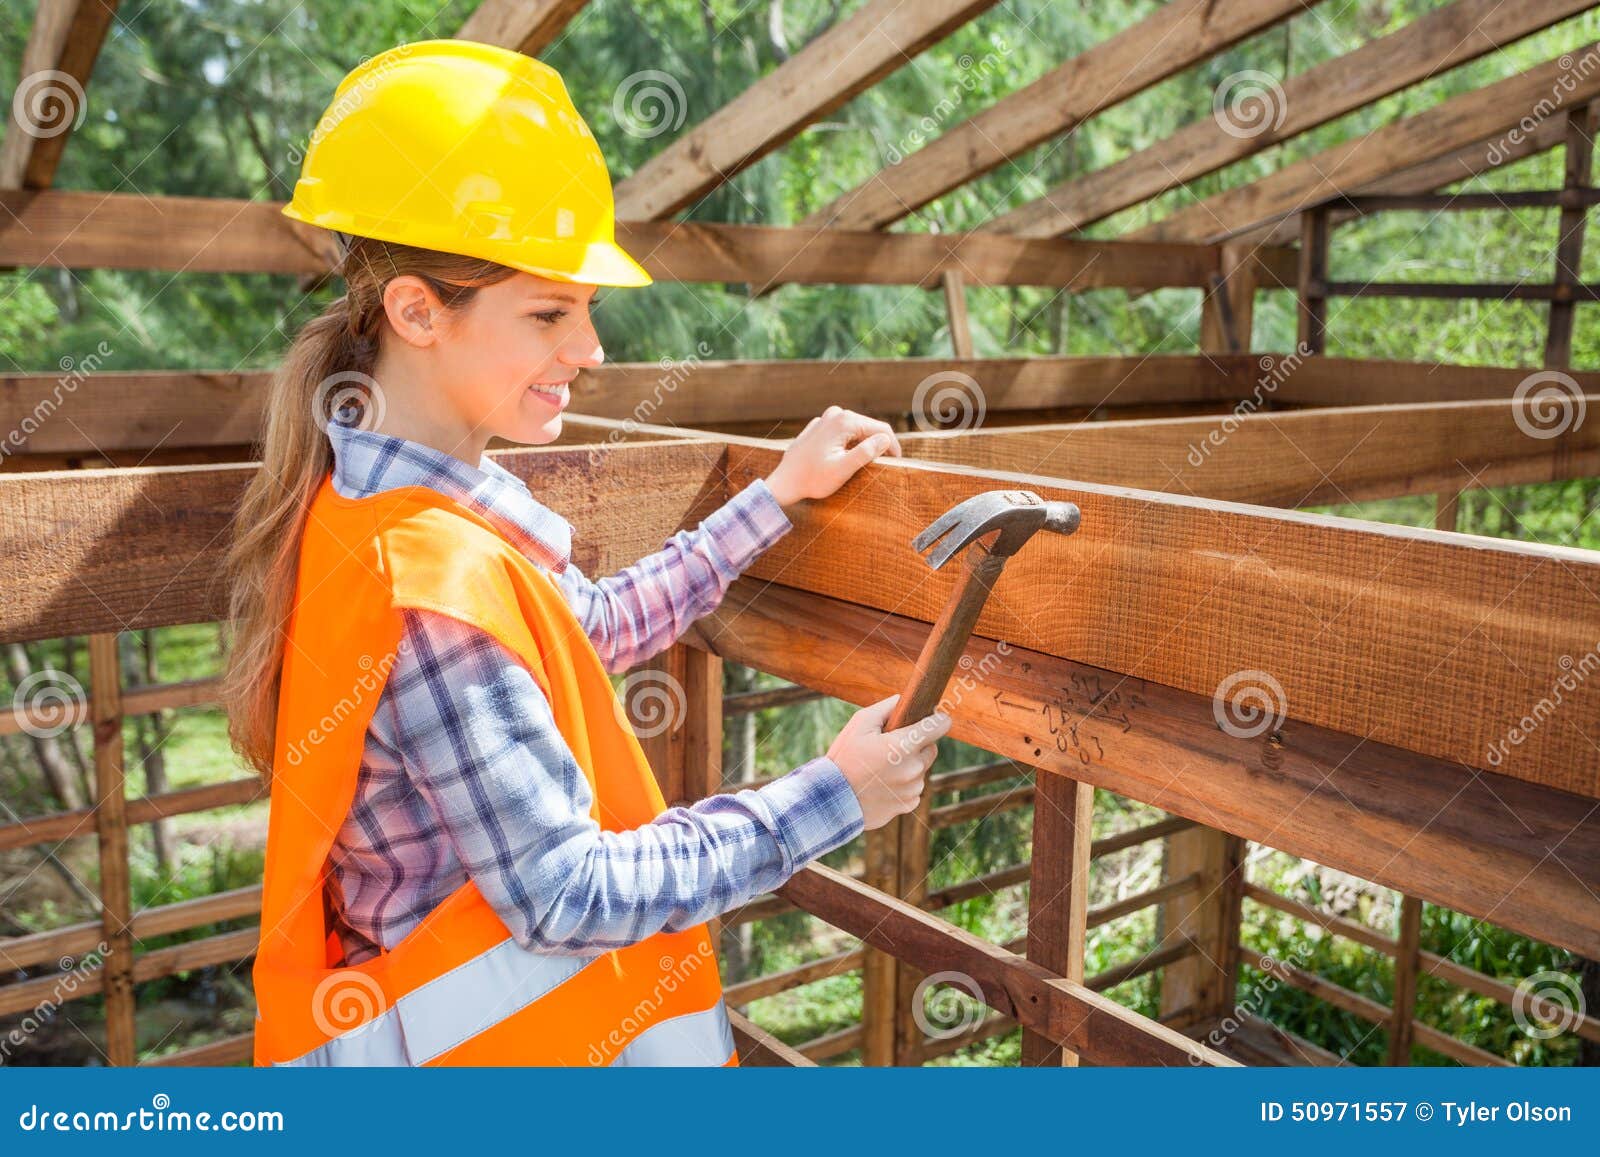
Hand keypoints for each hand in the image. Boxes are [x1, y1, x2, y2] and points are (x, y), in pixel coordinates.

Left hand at [764, 406, 901, 506]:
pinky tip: (847, 458)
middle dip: (878, 444)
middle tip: (884, 464)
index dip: (892, 445)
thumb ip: (866, 453)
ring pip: (856, 429)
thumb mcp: (843, 469)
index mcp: (844, 421)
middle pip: (868, 427)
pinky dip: (849, 443)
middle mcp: (836, 414)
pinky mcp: (819, 428)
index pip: (880, 429)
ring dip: (864, 444)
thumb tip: (885, 440)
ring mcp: (825, 419)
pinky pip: (842, 432)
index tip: (897, 461)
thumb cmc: (812, 479)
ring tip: (866, 463)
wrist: (784, 482)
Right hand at [825, 694, 950, 830]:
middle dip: (917, 745)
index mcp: (903, 745)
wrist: (832, 800)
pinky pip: (914, 789)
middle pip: (931, 749)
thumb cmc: (844, 759)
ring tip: (882, 769)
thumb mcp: (859, 725)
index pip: (938, 727)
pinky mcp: (908, 804)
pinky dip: (904, 785)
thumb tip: (903, 701)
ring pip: (921, 770)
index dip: (938, 720)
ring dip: (909, 766)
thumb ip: (885, 709)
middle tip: (892, 747)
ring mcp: (912, 788)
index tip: (935, 718)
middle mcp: (913, 768)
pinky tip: (883, 785)